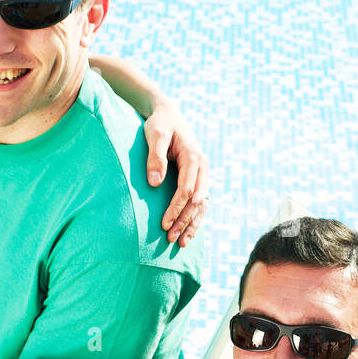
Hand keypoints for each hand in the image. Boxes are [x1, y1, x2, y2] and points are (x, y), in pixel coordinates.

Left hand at [143, 100, 208, 246]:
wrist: (168, 114)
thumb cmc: (159, 124)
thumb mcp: (155, 135)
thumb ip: (155, 157)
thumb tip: (155, 183)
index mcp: (193, 156)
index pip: (187, 188)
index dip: (176, 207)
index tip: (165, 224)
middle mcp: (202, 167)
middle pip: (197, 200)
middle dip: (185, 220)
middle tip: (171, 238)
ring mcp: (202, 174)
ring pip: (202, 204)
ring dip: (192, 224)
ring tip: (181, 243)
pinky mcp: (198, 179)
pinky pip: (200, 202)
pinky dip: (195, 218)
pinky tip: (188, 234)